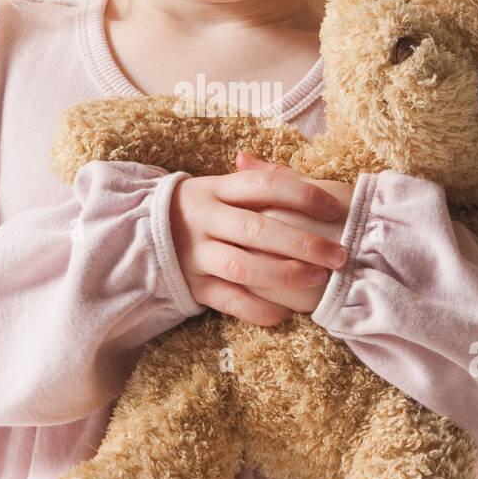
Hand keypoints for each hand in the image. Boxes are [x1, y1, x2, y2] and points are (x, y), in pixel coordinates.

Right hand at [168, 152, 350, 325]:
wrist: (139, 234)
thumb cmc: (199, 209)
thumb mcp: (219, 187)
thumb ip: (253, 178)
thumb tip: (272, 165)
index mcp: (216, 189)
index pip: (264, 185)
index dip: (303, 195)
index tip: (334, 209)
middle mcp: (205, 220)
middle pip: (257, 230)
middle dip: (302, 243)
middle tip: (338, 256)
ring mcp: (197, 255)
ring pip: (243, 267)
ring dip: (284, 275)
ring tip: (318, 280)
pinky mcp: (193, 287)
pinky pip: (229, 301)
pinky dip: (259, 310)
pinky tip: (287, 313)